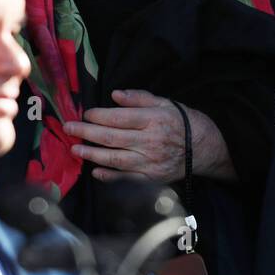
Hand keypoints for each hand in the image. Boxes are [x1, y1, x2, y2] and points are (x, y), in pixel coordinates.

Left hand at [62, 89, 235, 183]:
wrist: (205, 148)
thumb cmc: (182, 121)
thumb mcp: (164, 102)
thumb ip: (139, 98)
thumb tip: (115, 95)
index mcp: (153, 120)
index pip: (119, 118)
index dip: (99, 116)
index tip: (85, 113)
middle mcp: (150, 141)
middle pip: (112, 138)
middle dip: (87, 133)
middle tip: (69, 128)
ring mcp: (151, 162)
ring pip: (115, 159)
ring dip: (92, 155)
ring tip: (75, 149)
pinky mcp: (152, 178)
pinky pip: (127, 179)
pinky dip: (110, 177)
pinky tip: (95, 172)